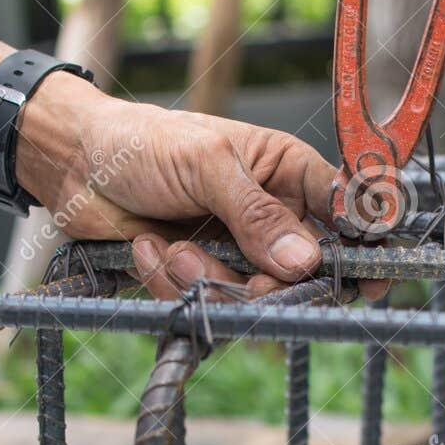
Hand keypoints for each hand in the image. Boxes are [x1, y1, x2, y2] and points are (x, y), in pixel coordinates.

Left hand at [18, 73, 354, 299]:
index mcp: (286, 173)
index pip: (344, 211)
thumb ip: (255, 213)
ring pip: (250, 296)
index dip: (362, 246)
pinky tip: (149, 250)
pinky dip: (172, 283)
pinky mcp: (198, 276)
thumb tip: (304, 261)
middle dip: (263, 281)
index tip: (369, 278)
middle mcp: (268, 216)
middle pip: (299, 273)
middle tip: (234, 272)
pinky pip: (204, 302)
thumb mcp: (205, 165)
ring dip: (206, 280)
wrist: (74, 165)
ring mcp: (234, 250)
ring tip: (170, 248)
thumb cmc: (142, 143)